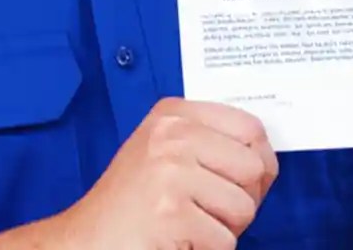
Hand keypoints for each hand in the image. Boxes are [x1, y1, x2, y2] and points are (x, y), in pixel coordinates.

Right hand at [53, 97, 278, 249]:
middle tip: (204, 211)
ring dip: (222, 230)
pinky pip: (224, 240)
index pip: (250, 127)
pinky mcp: (171, 213)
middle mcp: (171, 135)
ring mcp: (170, 172)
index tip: (242, 180)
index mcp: (173, 115)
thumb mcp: (166, 153)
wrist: (85, 239)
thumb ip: (211, 145)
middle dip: (240, 201)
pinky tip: (175, 240)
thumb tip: (267, 161)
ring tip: (186, 225)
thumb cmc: (131, 203)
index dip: (258, 162)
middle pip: (254, 169)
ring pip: (243, 208)